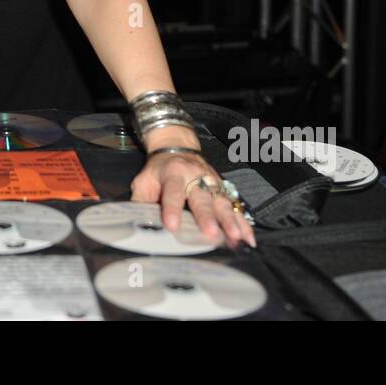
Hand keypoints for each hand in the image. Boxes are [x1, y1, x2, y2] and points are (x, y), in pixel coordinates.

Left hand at [131, 152, 256, 249]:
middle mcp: (195, 177)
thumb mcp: (144, 180)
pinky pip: (234, 206)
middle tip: (210, 234)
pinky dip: (242, 222)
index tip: (172, 225)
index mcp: (173, 174)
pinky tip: (248, 237)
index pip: (172, 192)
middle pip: (202, 198)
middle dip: (207, 217)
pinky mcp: (223, 189)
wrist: (176, 147)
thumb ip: (141, 201)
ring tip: (235, 237)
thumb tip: (136, 225)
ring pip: (222, 202)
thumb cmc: (159, 170)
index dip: (172, 208)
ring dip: (229, 221)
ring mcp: (212, 182)